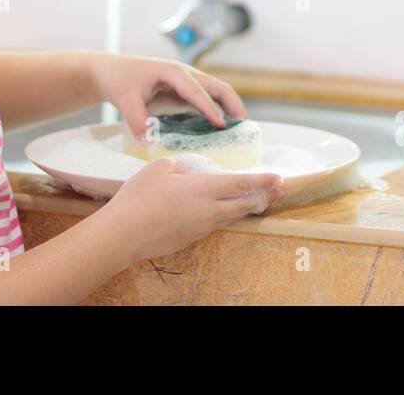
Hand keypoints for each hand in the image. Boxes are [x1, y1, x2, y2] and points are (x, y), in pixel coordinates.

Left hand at [86, 52, 247, 141]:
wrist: (110, 71)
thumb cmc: (119, 80)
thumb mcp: (125, 99)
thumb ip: (138, 119)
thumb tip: (148, 142)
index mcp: (173, 72)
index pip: (198, 91)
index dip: (211, 108)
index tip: (222, 125)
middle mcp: (184, 74)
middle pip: (218, 87)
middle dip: (233, 105)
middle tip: (245, 128)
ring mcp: (185, 81)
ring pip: (215, 91)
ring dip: (229, 108)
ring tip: (239, 131)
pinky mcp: (182, 90)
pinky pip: (206, 99)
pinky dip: (217, 111)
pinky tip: (220, 129)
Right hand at [104, 157, 283, 263]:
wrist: (125, 234)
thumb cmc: (140, 197)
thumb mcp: (159, 168)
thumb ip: (179, 165)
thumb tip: (187, 169)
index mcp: (203, 189)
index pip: (240, 183)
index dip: (261, 181)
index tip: (278, 178)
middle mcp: (208, 211)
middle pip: (244, 205)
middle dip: (264, 197)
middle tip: (279, 191)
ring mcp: (200, 228)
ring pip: (230, 217)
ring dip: (245, 208)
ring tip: (255, 201)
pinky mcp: (190, 239)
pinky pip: (213, 224)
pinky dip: (224, 216)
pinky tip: (218, 211)